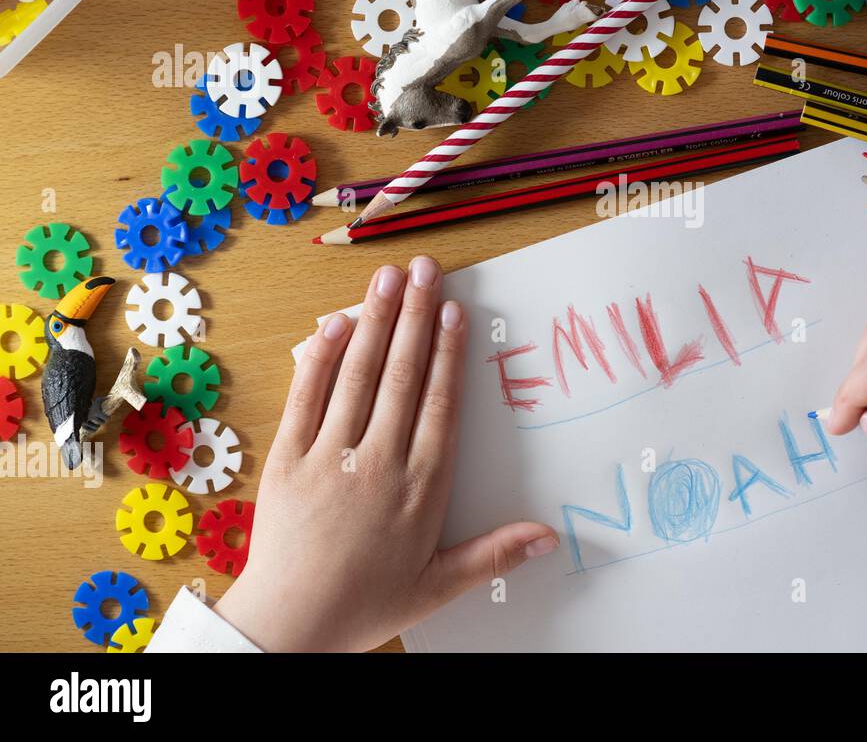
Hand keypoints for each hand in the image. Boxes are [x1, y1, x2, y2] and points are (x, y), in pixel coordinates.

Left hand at [215, 257, 558, 651]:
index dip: (447, 353)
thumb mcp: (438, 585)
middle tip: (426, 270)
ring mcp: (328, 457)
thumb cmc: (365, 604)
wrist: (289, 626)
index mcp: (419, 488)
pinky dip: (320, 358)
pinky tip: (333, 323)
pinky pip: (306, 398)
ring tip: (387, 278)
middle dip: (415, 316)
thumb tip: (550, 538)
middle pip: (401, 375)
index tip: (454, 311)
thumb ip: (494, 555)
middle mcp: (377, 462)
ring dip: (374, 321)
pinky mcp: (288, 460)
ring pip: (357, 375)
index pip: (438, 404)